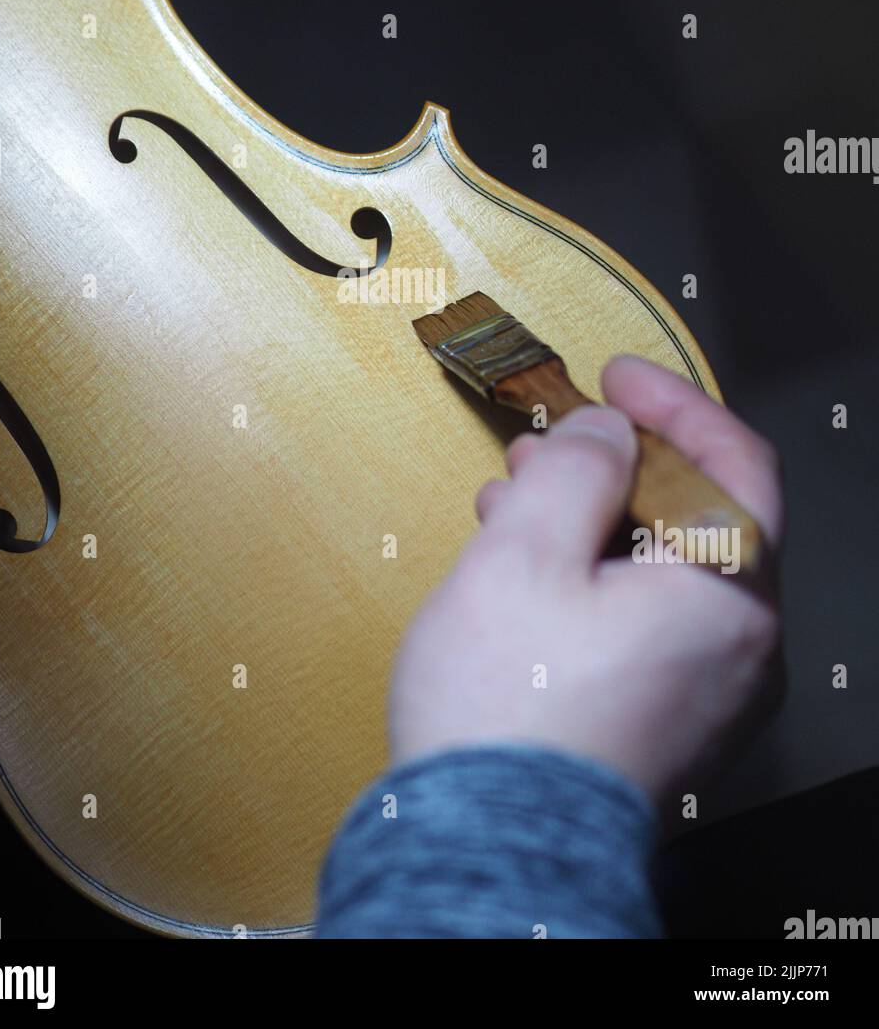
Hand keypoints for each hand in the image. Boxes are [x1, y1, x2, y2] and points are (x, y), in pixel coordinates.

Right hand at [389, 356, 783, 802]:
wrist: (488, 855)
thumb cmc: (506, 712)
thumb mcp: (525, 551)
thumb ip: (576, 466)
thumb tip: (608, 432)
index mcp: (729, 598)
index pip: (738, 464)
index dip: (677, 403)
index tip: (616, 376)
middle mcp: (741, 650)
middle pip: (699, 517)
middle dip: (616, 466)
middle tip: (548, 442)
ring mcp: (709, 695)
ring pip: (665, 569)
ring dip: (594, 520)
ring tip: (514, 501)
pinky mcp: (667, 724)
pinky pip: (648, 620)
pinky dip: (596, 576)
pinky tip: (526, 567)